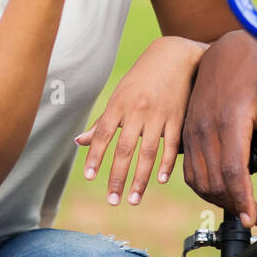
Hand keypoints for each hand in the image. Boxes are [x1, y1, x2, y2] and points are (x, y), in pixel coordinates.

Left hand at [75, 35, 205, 205]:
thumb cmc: (142, 77)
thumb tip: (79, 142)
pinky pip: (172, 144)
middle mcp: (137, 110)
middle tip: (112, 200)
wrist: (175, 56)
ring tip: (133, 199)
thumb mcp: (119, 96)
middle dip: (117, 177)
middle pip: (125, 149)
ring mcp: (158, 115)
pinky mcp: (177, 117)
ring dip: (141, 178)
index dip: (95, 156)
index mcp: (119, 104)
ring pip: (148, 152)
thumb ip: (102, 122)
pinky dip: (167, 163)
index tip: (90, 177)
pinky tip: (161, 180)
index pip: (103, 134)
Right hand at [181, 31, 256, 227]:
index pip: (233, 172)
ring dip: (217, 198)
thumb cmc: (256, 73)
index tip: (253, 216)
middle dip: (234, 205)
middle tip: (254, 215)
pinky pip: (190, 169)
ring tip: (240, 205)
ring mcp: (193, 131)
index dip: (242, 199)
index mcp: (229, 122)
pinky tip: (220, 188)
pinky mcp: (188, 131)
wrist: (229, 51)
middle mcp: (205, 129)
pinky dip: (203, 185)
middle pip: (214, 182)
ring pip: (199, 179)